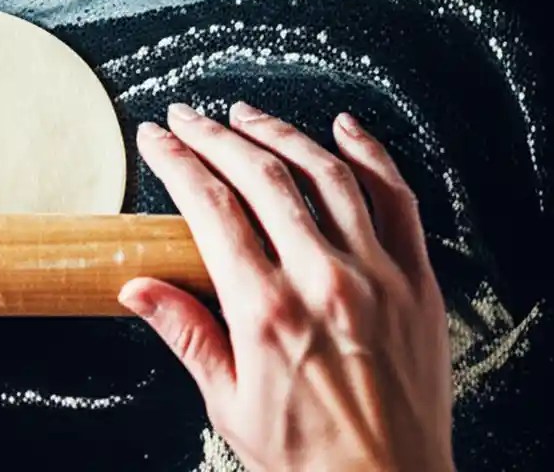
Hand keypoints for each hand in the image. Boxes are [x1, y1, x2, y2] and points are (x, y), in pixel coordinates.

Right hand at [120, 103, 452, 471]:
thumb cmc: (307, 456)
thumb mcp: (227, 402)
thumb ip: (184, 334)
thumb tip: (136, 289)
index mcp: (266, 311)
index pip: (211, 208)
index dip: (178, 162)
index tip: (158, 139)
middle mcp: (322, 281)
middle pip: (262, 178)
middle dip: (216, 136)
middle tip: (189, 117)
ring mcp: (377, 275)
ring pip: (326, 173)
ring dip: (280, 134)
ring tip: (247, 115)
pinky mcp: (418, 280)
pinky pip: (396, 198)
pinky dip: (369, 154)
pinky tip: (343, 129)